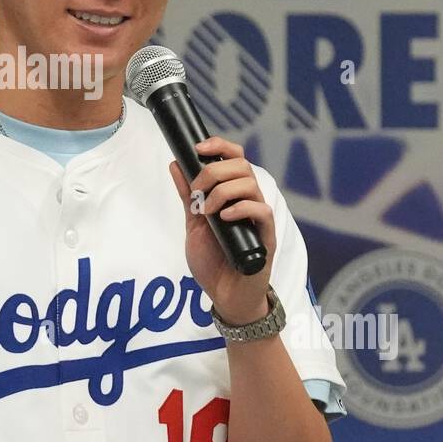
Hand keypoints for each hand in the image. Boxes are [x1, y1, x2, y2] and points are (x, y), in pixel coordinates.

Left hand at [168, 135, 276, 323]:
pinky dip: (241, 209)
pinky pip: (262, 212)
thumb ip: (188, 196)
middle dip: (215, 171)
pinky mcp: (266, 237)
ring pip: (251, 185)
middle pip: (242, 166)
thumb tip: (176, 165)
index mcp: (232, 195)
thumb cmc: (213, 261)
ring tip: (206, 211)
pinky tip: (223, 219)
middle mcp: (248, 201)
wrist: (224, 296)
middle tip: (197, 192)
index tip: (199, 148)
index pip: (235, 158)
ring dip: (223, 192)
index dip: (220, 146)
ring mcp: (258, 218)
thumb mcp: (193, 224)